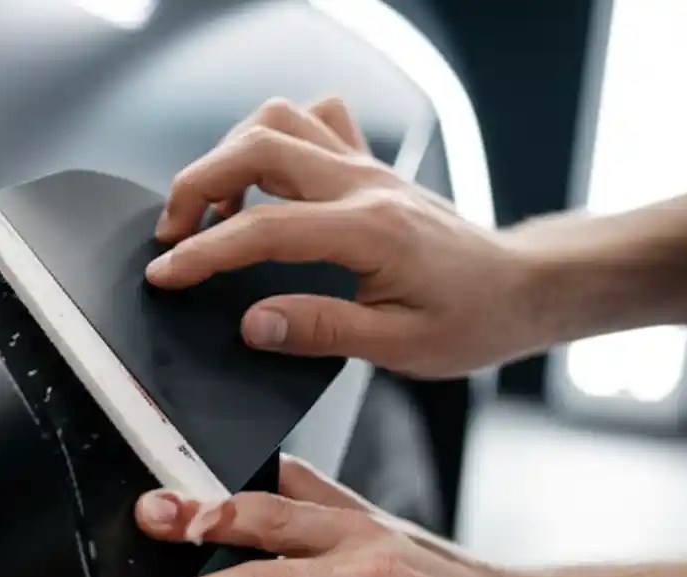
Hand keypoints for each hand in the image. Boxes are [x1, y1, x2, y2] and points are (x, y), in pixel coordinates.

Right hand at [146, 97, 543, 378]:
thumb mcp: (399, 346)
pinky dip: (277, 137)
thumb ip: (321, 330)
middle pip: (258, 147)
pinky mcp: (369, 166)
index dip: (203, 252)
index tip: (166, 272)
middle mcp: (364, 185)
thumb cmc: (471, 320)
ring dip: (230, 153)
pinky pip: (316, 119)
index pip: (264, 229)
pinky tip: (266, 180)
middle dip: (197, 184)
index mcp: (369, 231)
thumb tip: (254, 324)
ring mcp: (367, 167)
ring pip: (280, 119)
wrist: (520, 288)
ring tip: (212, 206)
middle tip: (173, 233)